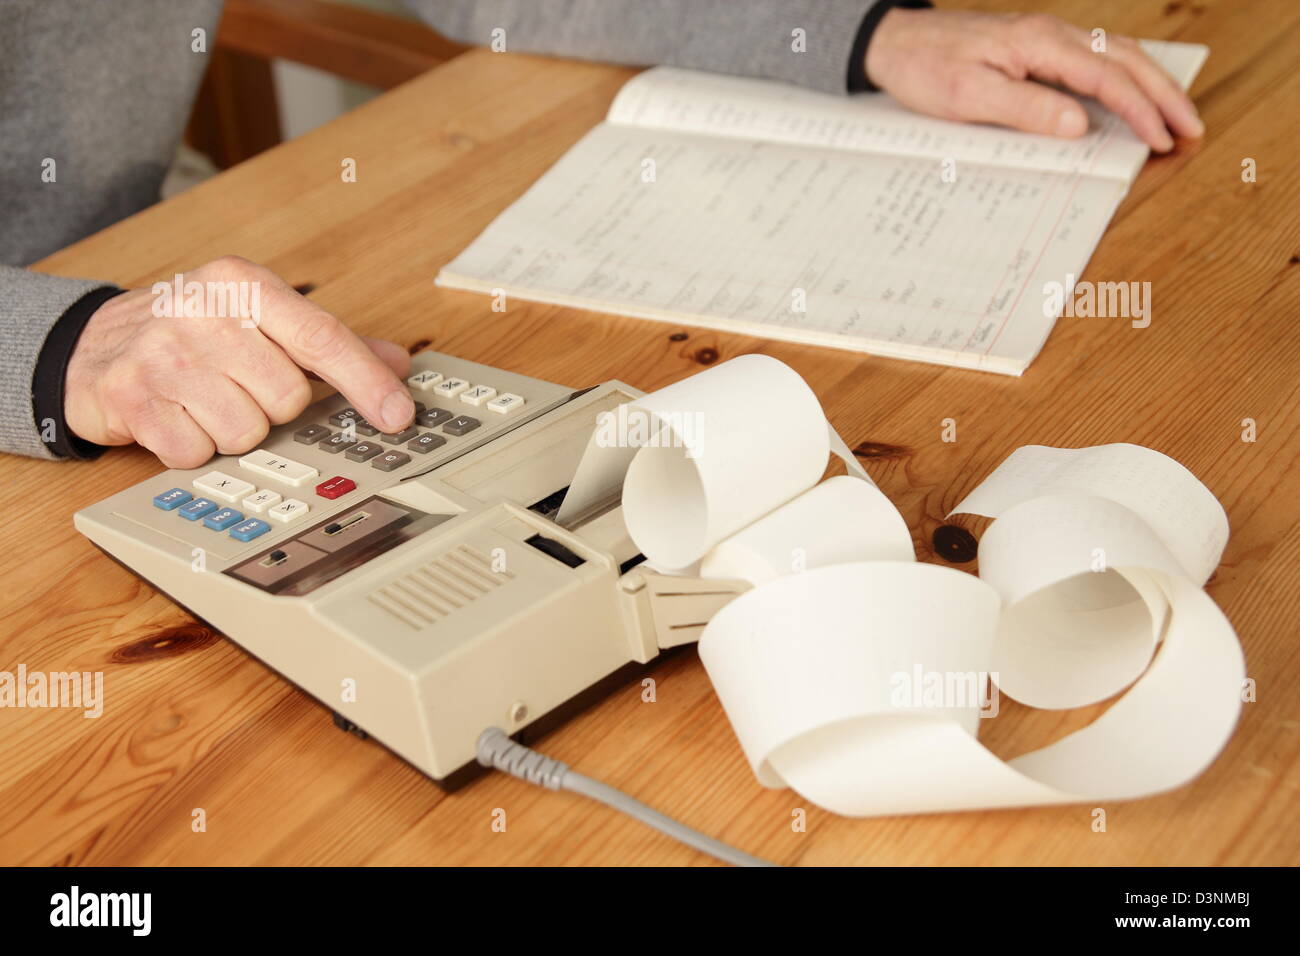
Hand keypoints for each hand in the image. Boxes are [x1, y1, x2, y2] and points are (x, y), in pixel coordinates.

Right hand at [65, 256, 413, 467]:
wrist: (91, 344)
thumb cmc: (189, 332)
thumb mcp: (256, 317)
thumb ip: (327, 342)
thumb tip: (398, 364)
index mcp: (242, 284)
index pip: (322, 337)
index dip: (367, 382)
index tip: (399, 415)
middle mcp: (203, 311)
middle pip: (288, 398)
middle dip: (272, 407)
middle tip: (238, 387)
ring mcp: (163, 354)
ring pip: (246, 432)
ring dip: (232, 431)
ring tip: (204, 401)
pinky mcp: (133, 398)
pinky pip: (198, 453)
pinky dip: (193, 447)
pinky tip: (176, 417)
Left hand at [864, 8, 1203, 151]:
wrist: (896, 42)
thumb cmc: (926, 68)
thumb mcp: (968, 95)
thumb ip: (1025, 109)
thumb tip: (1080, 125)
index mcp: (1039, 44)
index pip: (1106, 77)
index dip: (1139, 109)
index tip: (1162, 138)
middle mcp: (1052, 34)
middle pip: (1126, 59)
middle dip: (1163, 94)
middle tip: (1192, 128)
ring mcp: (1047, 38)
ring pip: (1116, 55)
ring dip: (1151, 83)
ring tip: (1176, 115)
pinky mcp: (1038, 48)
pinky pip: (1095, 58)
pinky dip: (1124, 76)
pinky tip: (1134, 95)